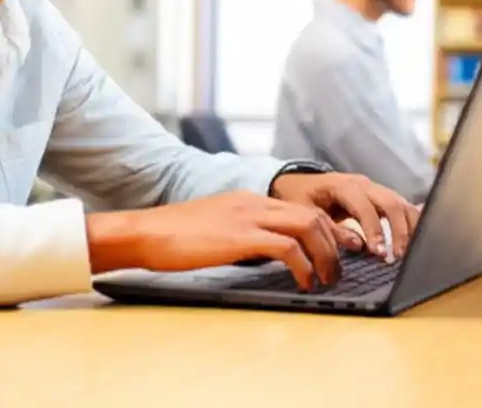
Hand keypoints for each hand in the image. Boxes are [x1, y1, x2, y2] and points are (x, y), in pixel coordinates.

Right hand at [85, 191, 357, 290]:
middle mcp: (254, 203)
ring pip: (309, 227)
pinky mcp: (240, 237)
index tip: (333, 254)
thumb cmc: (172, 237)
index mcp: (249, 200)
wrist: (144, 232)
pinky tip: (304, 282)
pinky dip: (304, 266)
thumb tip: (262, 253)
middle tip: (337, 271)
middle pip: (314, 215)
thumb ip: (241, 233)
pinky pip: (288, 248)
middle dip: (334, 244)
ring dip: (325, 255)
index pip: (302, 209)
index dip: (325, 232)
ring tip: (326, 279)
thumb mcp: (215, 228)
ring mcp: (248, 217)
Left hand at [269, 172, 419, 261]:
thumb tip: (358, 245)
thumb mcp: (306, 212)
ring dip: (408, 228)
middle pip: (390, 202)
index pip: (365, 207)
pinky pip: (402, 206)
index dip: (374, 230)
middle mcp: (364, 184)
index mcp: (343, 186)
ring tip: (409, 252)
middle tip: (398, 256)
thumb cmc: (302, 198)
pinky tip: (417, 238)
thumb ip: (330, 228)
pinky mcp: (381, 196)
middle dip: (398, 230)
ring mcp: (375, 188)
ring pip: (401, 203)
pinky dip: (412, 222)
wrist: (300, 182)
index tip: (380, 253)